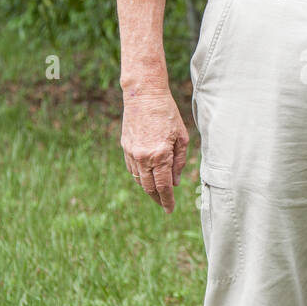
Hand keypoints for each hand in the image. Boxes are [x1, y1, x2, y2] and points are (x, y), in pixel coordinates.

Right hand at [120, 86, 188, 212]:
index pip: (164, 186)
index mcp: (160, 155)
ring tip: (157, 193)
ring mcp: (132, 153)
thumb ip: (179, 162)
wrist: (144, 95)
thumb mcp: (181, 137)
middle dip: (158, 199)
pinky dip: (140, 176)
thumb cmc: (167, 113)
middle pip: (149, 187)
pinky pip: (132, 169)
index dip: (167, 200)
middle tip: (164, 205)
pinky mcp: (125, 147)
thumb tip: (175, 182)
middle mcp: (144, 157)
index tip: (170, 210)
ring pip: (139, 179)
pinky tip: (147, 177)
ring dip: (148, 188)